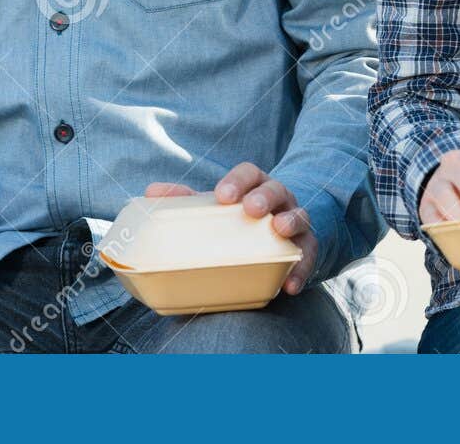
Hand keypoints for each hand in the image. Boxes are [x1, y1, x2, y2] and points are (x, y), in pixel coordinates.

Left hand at [144, 162, 317, 294]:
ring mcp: (294, 222)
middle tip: (251, 210)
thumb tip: (152, 193)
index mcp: (254, 186)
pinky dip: (300, 270)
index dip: (238, 180)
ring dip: (290, 222)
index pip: (249, 173)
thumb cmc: (237, 222)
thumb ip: (186, 202)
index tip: (222, 195)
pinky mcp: (306, 249)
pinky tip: (289, 285)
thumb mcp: (215, 210)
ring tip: (279, 230)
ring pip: (299, 216)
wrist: (273, 242)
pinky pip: (307, 257)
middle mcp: (278, 200)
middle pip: (276, 189)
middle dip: (264, 197)